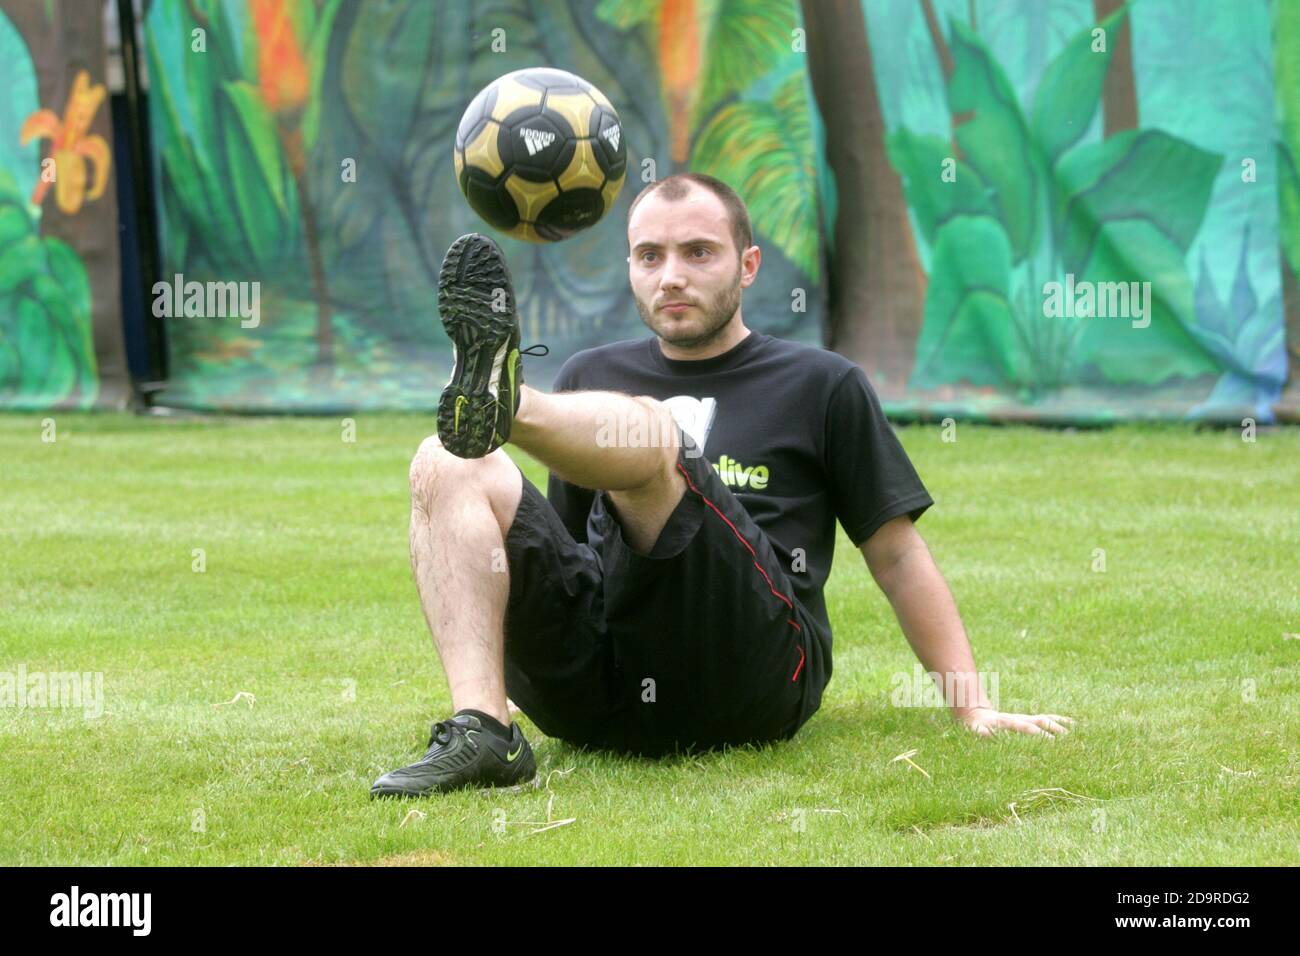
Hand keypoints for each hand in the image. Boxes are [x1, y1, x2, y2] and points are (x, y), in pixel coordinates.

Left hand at [958, 707, 1074, 737]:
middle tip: (1065, 738)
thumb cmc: (976, 726)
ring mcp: (1024, 718)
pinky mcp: (1029, 720)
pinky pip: (1046, 719)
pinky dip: (1059, 721)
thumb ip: (980, 732)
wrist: (978, 714)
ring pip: (1044, 719)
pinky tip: (1073, 726)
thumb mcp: (974, 730)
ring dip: (1058, 725)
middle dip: (1051, 729)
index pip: (1019, 725)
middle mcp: (1018, 718)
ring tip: (1074, 733)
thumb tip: (983, 733)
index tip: (1039, 735)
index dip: (1029, 730)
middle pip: (1037, 721)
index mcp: (1004, 721)